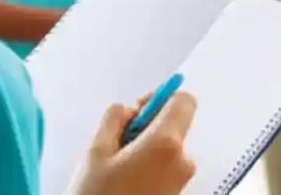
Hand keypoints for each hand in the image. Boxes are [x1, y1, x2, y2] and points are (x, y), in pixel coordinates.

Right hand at [69, 92, 197, 194]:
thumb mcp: (96, 150)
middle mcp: (181, 162)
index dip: (161, 97)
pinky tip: (123, 182)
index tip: (139, 109)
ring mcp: (181, 182)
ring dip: (143, 150)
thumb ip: (114, 118)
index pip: (184, 101)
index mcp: (165, 144)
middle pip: (172, 126)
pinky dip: (147, 167)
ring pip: (166, 149)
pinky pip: (164, 169)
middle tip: (115, 143)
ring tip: (114, 169)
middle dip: (145, 128)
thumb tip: (129, 110)